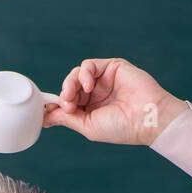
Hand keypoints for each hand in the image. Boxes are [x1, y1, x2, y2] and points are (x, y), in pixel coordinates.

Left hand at [42, 57, 185, 145]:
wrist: (146, 117)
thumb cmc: (121, 127)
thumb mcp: (87, 126)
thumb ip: (66, 118)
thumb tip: (45, 117)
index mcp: (90, 110)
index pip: (67, 102)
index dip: (56, 104)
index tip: (48, 110)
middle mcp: (96, 94)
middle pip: (69, 87)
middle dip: (64, 94)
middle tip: (67, 103)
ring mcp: (103, 80)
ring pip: (76, 74)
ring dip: (70, 83)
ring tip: (73, 95)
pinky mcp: (111, 67)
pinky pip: (88, 65)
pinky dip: (83, 73)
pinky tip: (88, 86)